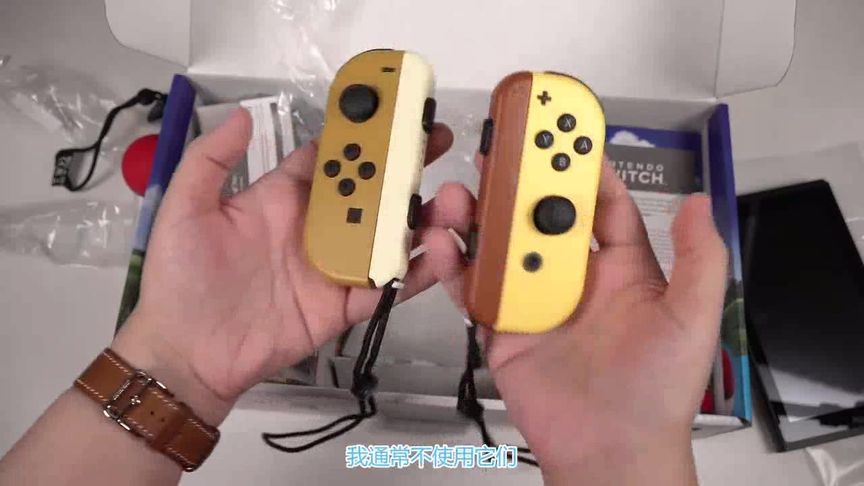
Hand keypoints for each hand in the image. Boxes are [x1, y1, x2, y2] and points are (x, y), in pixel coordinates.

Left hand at [112, 108, 470, 423]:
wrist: (187, 354)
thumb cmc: (181, 279)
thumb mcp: (184, 210)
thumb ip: (211, 161)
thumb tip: (245, 114)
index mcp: (283, 199)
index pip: (331, 158)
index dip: (360, 135)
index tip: (393, 112)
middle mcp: (317, 227)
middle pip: (372, 190)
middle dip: (407, 166)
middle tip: (441, 144)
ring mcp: (336, 265)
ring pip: (390, 234)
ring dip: (422, 216)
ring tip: (451, 201)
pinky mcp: (347, 305)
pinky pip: (390, 285)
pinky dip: (419, 270)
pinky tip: (442, 253)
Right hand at [442, 163, 727, 483]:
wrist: (611, 450)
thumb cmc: (657, 391)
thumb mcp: (692, 319)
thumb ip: (697, 260)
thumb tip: (700, 200)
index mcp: (620, 268)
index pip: (600, 202)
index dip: (583, 165)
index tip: (565, 129)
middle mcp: (575, 276)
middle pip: (541, 213)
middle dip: (520, 178)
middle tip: (500, 145)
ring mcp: (535, 299)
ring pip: (501, 243)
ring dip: (480, 214)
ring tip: (462, 191)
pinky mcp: (502, 326)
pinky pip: (473, 287)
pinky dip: (453, 264)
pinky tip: (444, 242)